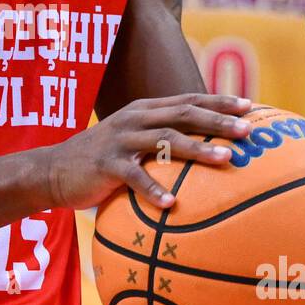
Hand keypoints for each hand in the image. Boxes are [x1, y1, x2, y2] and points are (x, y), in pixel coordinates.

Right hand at [46, 94, 252, 210]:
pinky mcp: (106, 164)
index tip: (250, 107)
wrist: (54, 170)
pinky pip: (134, 177)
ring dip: (197, 149)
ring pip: (164, 139)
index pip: (188, 100)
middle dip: (217, 120)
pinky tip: (173, 204)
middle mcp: (135, 119)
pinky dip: (154, 189)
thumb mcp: (133, 142)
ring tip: (225, 160)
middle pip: (183, 114)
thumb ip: (162, 141)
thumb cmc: (102, 160)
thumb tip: (204, 152)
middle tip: (247, 130)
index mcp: (145, 110)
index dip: (219, 102)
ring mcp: (120, 140)